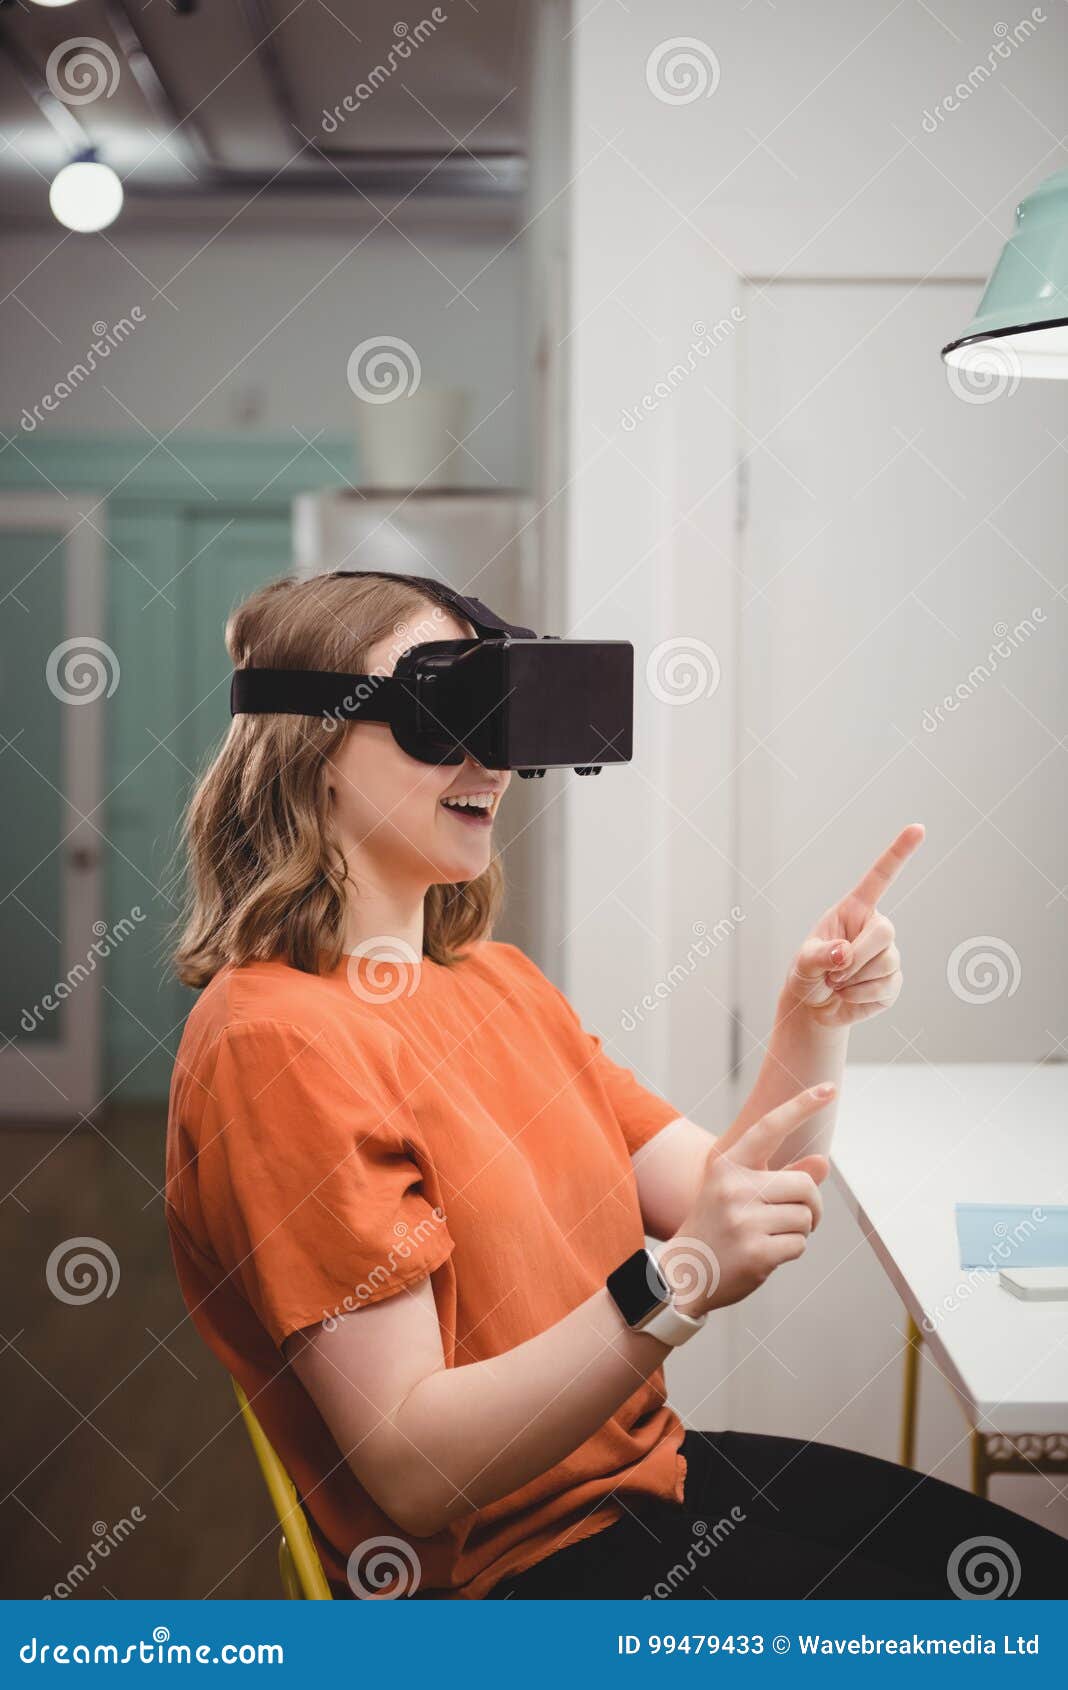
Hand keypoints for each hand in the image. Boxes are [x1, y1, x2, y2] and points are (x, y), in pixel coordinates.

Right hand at [662, 1084, 833, 1315]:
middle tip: (799, 1217)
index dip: (800, 1106)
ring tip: (770, 1235)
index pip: (769, 1127)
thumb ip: (781, 1176)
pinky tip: (765, 1254)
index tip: (828, 1090)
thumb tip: (823, 1162)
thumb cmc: (717, 1226)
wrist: (684, 1272)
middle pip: (804, 1184)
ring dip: (799, 1230)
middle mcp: (734, 1187)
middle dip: (811, 1204)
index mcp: (728, 1164)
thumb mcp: (739, 1192)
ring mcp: (743, 1220)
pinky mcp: (755, 1252)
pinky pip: (799, 1244)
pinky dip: (792, 1251)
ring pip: (805, 1217)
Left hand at [784, 823, 924, 1029]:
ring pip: (887, 964)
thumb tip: (844, 955)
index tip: (918, 828)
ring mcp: (888, 955)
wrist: (813, 1007)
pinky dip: (860, 998)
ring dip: (853, 980)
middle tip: (833, 973)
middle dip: (857, 957)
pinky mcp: (894, 982)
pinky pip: (886, 988)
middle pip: (886, 932)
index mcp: (854, 910)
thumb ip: (820, 956)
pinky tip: (847, 997)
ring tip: (836, 984)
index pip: (880, 877)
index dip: (899, 853)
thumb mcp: (803, 962)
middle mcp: (875, 927)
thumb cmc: (807, 975)